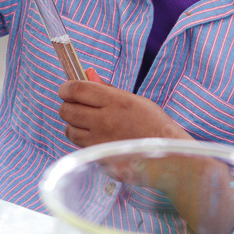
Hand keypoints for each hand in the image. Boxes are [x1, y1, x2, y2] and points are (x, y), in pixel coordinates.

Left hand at [57, 76, 189, 148]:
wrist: (167, 154)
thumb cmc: (154, 124)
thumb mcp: (134, 100)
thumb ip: (108, 89)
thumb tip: (88, 75)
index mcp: (115, 101)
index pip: (77, 89)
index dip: (66, 87)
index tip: (65, 89)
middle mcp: (104, 121)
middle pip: (67, 110)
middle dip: (67, 105)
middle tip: (73, 104)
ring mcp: (100, 141)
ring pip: (69, 129)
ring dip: (72, 124)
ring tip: (84, 122)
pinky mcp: (99, 157)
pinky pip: (79, 145)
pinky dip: (81, 140)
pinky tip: (92, 136)